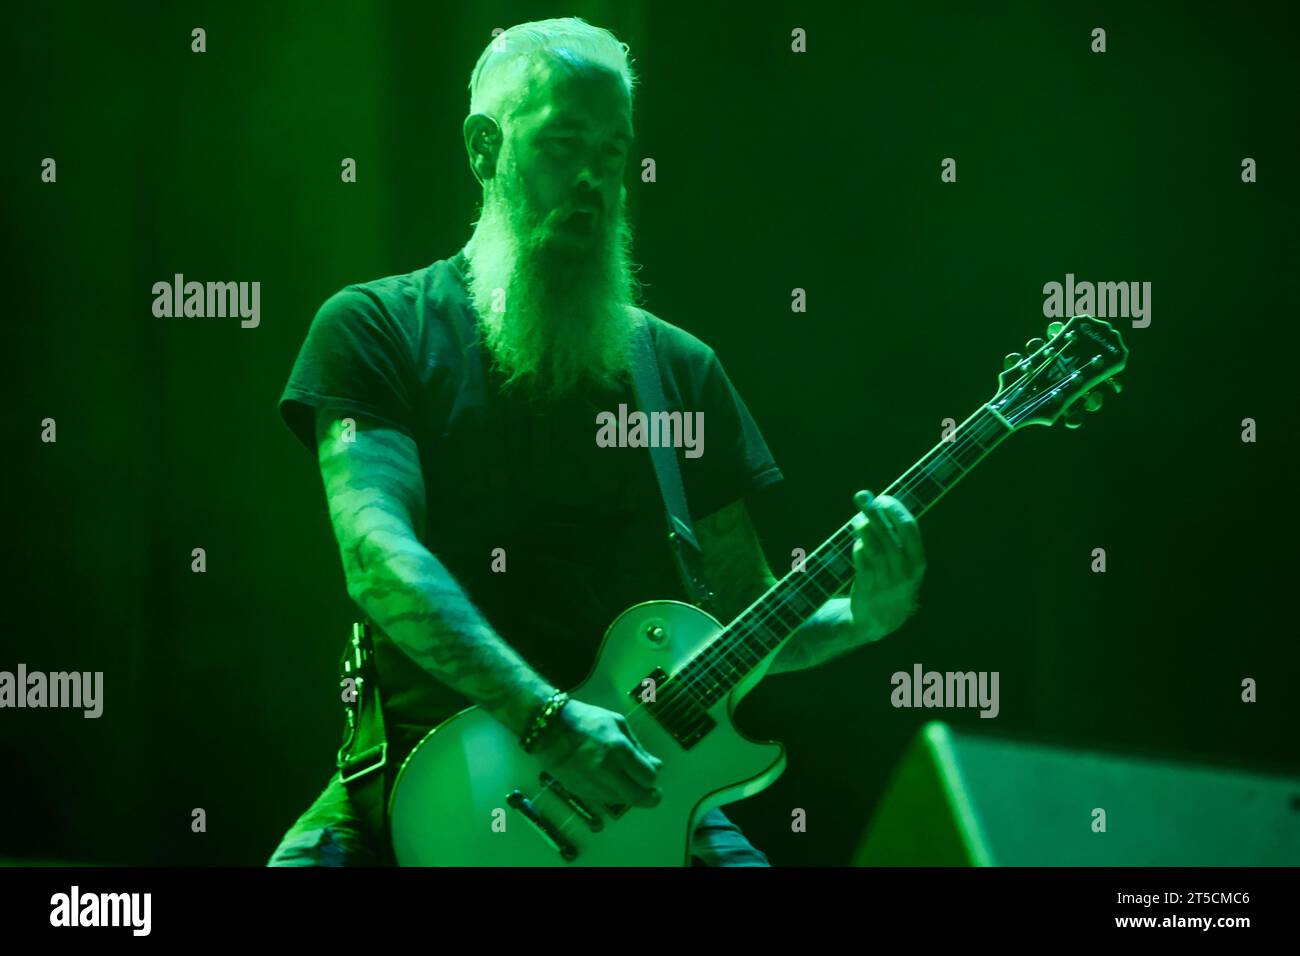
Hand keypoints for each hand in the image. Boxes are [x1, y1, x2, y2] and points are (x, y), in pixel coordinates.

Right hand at [530, 699, 662, 810]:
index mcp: (618, 749)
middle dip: (650, 797)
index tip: (652, 772)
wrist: (548, 729)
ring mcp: (592, 784)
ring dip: (630, 793)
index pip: (647, 777)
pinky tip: (610, 779)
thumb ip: (638, 748)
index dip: (652, 777)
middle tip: (653, 792)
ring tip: (627, 778)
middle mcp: (606, 771)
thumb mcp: (617, 724)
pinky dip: (613, 792)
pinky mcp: (580, 792)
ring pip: (622, 800)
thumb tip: (656, 767)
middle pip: (638, 797)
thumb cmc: (586, 720)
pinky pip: (605, 799)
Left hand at [849, 489, 924, 641]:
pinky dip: (858, 549)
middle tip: (862, 496)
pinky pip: (862, 562)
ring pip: (873, 547)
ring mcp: (886, 581)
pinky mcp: (868, 588)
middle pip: (889, 534)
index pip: (909, 527)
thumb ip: (895, 538)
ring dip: (863, 528)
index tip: (882, 498)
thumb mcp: (904, 564)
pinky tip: (857, 543)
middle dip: (874, 512)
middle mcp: (904, 571)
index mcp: (918, 562)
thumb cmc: (891, 581)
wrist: (881, 621)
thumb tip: (878, 504)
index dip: (894, 509)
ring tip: (856, 518)